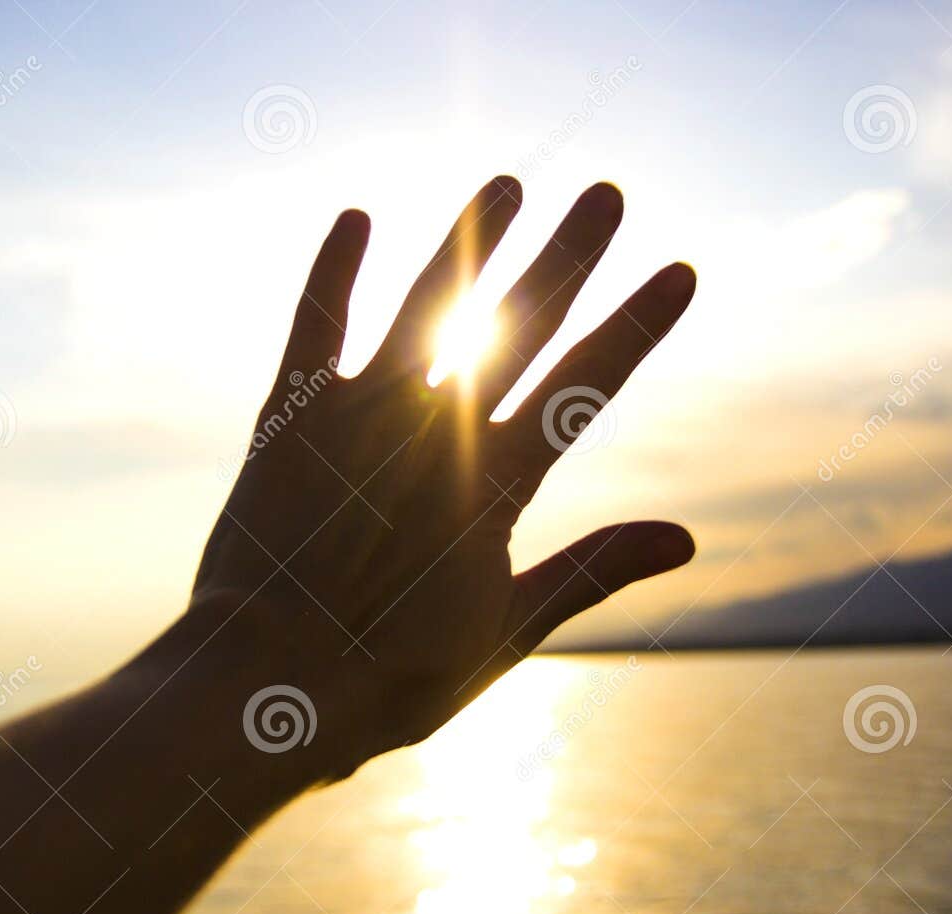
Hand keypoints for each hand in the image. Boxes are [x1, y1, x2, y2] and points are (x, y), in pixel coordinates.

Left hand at [189, 176, 696, 779]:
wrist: (264, 690)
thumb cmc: (388, 680)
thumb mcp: (506, 634)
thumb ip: (591, 571)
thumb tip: (686, 539)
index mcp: (494, 485)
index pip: (585, 386)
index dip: (635, 326)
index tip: (681, 270)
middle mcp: (433, 431)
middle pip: (516, 326)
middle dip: (568, 257)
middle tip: (610, 193)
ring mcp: (359, 417)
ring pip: (425, 305)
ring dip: (471, 242)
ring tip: (507, 184)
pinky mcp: (290, 421)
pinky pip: (313, 328)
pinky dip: (331, 272)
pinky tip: (355, 216)